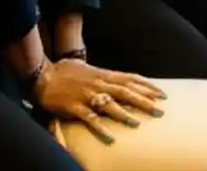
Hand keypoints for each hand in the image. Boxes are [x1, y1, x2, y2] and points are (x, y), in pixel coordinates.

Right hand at [33, 59, 166, 144]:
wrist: (44, 75)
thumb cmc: (68, 71)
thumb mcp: (91, 69)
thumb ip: (107, 76)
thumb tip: (123, 82)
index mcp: (104, 75)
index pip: (131, 79)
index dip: (147, 86)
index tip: (162, 94)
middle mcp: (99, 84)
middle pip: (125, 92)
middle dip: (143, 101)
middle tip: (159, 110)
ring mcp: (87, 95)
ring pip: (110, 105)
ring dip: (124, 114)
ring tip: (138, 123)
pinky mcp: (75, 107)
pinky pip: (90, 119)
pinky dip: (101, 128)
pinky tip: (110, 137)